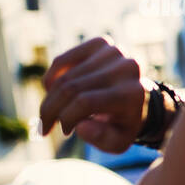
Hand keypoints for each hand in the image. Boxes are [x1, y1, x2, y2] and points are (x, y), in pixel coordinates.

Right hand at [39, 38, 149, 152]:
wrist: (139, 99)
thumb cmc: (124, 123)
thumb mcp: (118, 141)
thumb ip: (101, 139)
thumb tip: (81, 127)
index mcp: (132, 93)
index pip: (85, 102)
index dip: (66, 117)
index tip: (64, 131)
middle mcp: (126, 68)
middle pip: (71, 88)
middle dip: (51, 109)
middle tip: (45, 126)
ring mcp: (114, 52)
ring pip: (64, 76)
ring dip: (50, 97)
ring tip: (51, 112)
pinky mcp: (101, 43)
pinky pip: (63, 60)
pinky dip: (53, 77)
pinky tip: (53, 92)